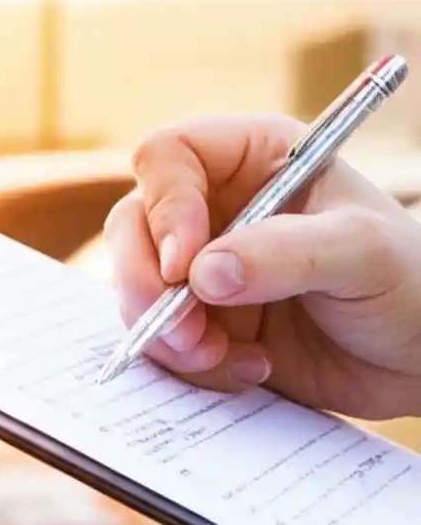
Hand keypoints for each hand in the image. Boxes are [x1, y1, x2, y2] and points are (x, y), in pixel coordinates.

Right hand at [106, 113, 420, 419]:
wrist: (419, 361)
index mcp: (254, 159)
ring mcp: (202, 266)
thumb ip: (284, 254)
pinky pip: (158, 337)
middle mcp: (216, 206)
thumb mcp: (361, 256)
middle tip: (182, 331)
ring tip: (224, 358)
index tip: (185, 266)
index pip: (168, 157)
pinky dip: (189, 363)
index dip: (164, 207)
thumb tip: (202, 274)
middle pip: (132, 225)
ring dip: (167, 333)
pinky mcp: (199, 320)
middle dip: (147, 285)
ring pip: (134, 288)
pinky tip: (249, 368)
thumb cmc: (409, 286)